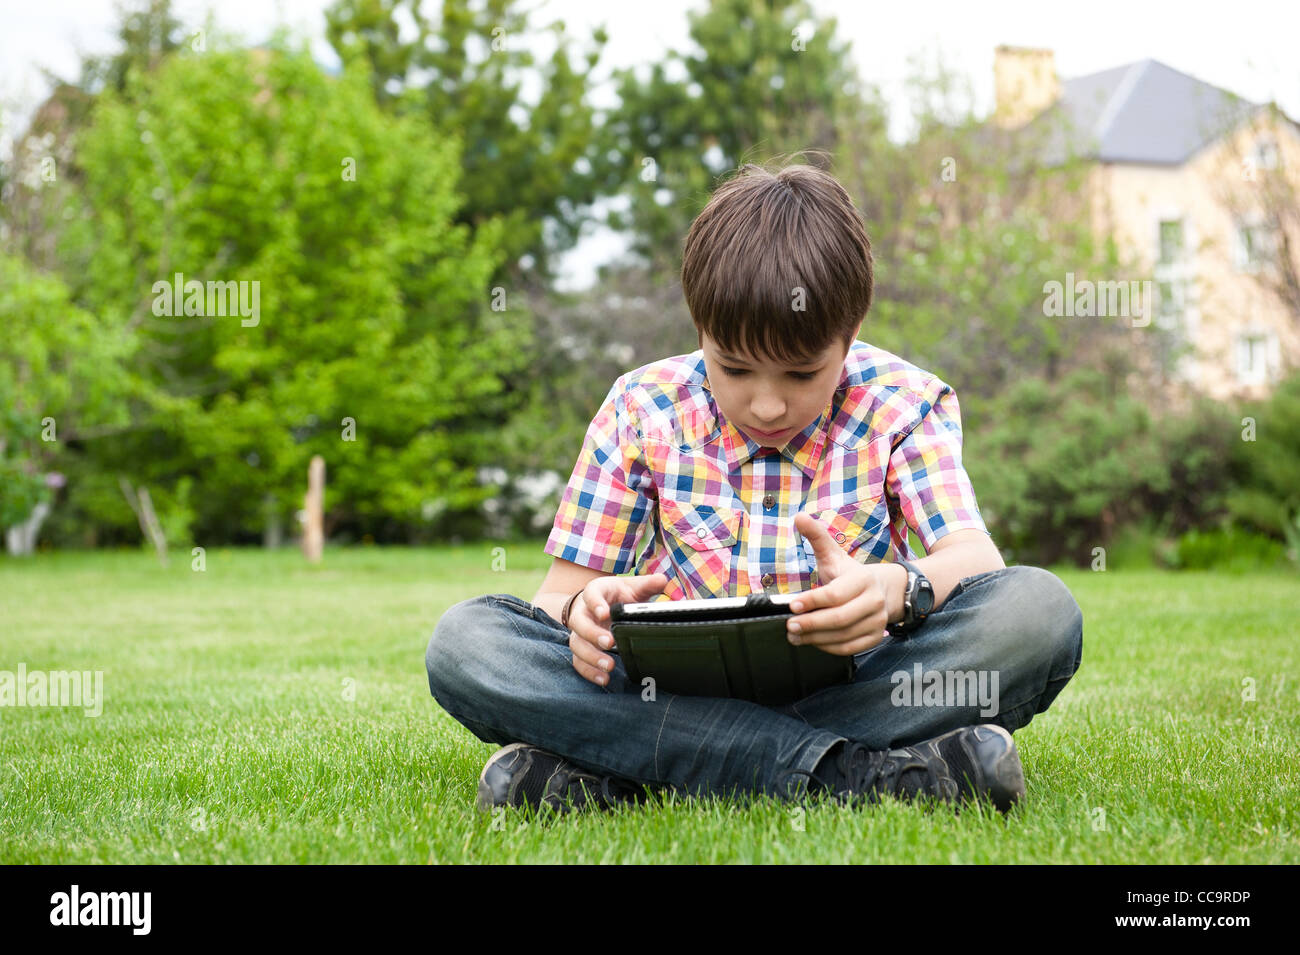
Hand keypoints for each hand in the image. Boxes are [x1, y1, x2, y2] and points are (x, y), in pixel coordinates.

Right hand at [567, 573, 669, 686]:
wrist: (600, 605)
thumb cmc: (618, 595)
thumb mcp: (631, 587)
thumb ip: (646, 584)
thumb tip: (662, 580)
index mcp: (594, 592)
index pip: (590, 595)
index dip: (595, 604)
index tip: (605, 613)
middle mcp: (582, 612)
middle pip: (578, 623)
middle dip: (592, 634)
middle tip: (609, 643)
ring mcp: (579, 633)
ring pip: (577, 645)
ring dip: (591, 657)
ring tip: (609, 666)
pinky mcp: (581, 648)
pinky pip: (578, 661)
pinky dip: (589, 672)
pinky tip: (604, 679)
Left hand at [786, 511, 901, 655]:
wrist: (882, 590)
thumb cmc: (849, 574)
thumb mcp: (834, 554)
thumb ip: (816, 537)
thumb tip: (799, 517)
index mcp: (862, 579)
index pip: (835, 594)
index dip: (812, 601)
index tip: (792, 606)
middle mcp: (874, 601)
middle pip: (839, 618)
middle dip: (811, 624)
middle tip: (790, 626)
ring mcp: (877, 621)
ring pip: (843, 636)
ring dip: (816, 638)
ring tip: (794, 636)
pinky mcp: (875, 637)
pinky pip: (850, 648)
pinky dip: (829, 648)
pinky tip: (812, 642)